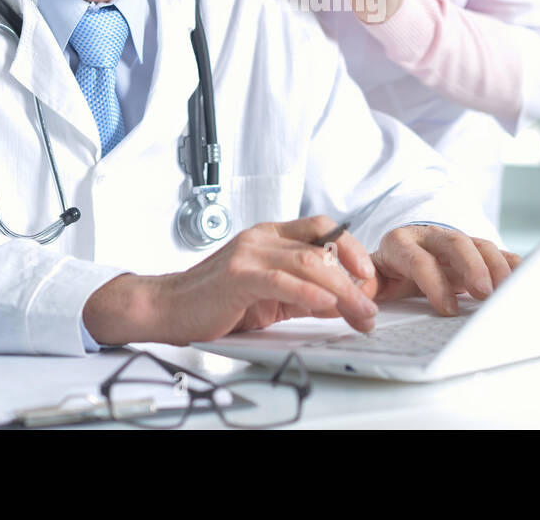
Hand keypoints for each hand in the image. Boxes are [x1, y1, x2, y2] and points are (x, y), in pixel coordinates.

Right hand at [82, 216, 378, 345]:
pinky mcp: (237, 275)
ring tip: (359, 311)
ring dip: (341, 289)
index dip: (351, 248)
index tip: (370, 277)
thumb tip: (345, 303)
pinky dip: (308, 292)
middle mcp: (262, 238)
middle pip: (322, 243)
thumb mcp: (270, 296)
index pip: (322, 229)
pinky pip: (281, 280)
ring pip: (308, 262)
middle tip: (371, 303)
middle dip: (354, 273)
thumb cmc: (216, 301)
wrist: (168, 308)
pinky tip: (325, 304)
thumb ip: (305, 295)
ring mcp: (249, 253)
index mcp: (271, 236)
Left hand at [366, 225, 522, 315]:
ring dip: (495, 266)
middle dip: (470, 267)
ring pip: (478, 244)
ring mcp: (455, 241)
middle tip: (483, 293)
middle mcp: (430, 236)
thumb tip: (358, 298)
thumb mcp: (371, 280)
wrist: (401, 253)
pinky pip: (497, 252)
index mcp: (401, 243)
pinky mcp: (475, 250)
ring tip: (507, 290)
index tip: (446, 309)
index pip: (418, 259)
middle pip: (454, 243)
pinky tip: (524, 277)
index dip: (434, 283)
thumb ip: (365, 288)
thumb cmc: (387, 272)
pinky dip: (511, 264)